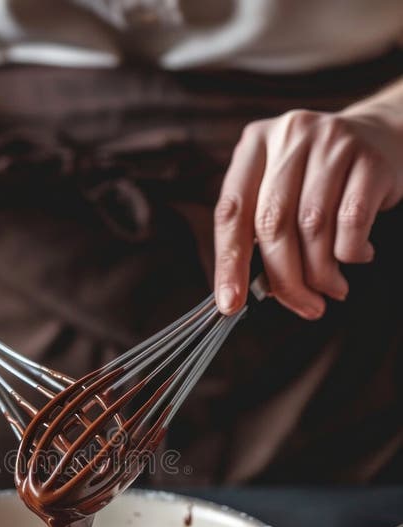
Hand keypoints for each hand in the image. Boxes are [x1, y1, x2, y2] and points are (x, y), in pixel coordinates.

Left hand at [213, 106, 402, 317]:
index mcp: (255, 145)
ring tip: (329, 290)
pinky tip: (356, 257)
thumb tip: (250, 290)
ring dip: (320, 273)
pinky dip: (350, 252)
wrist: (382, 136)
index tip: (231, 304)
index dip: (229, 264)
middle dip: (285, 279)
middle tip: (301, 306)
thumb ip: (259, 229)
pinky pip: (352, 221)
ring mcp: (331, 142)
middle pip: (273, 224)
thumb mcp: (280, 187)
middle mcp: (289, 137)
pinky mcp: (369, 158)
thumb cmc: (318, 177)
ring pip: (313, 227)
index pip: (231, 212)